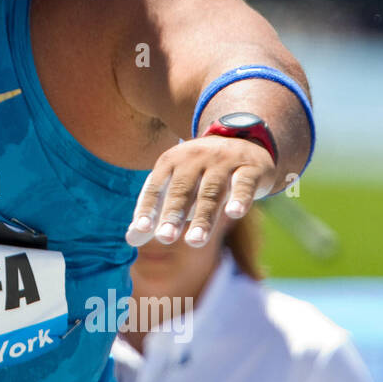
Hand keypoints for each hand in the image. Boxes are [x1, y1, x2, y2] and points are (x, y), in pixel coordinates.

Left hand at [124, 136, 278, 247]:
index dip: (148, 208)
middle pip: (182, 190)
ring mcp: (223, 161)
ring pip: (211, 192)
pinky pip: (243, 183)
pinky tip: (235, 213)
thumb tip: (132, 239)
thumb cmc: (200, 174)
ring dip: (203, 218)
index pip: (155, 187)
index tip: (141, 229)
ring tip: (194, 241)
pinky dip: (239, 198)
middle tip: (164, 238)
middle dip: (173, 215)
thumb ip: (155, 211)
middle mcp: (194, 158)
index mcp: (170, 161)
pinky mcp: (250, 167)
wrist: (243, 140)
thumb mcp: (175, 186)